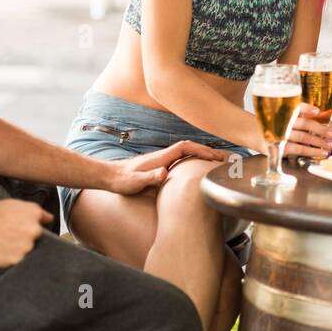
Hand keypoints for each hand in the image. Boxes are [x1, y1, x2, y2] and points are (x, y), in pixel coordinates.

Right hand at [0, 199, 48, 267]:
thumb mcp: (15, 205)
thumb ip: (36, 213)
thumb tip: (50, 219)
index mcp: (35, 215)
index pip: (42, 228)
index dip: (30, 230)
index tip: (20, 231)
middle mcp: (34, 231)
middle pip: (34, 241)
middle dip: (23, 240)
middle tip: (8, 236)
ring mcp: (26, 247)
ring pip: (25, 252)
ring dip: (16, 250)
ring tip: (1, 242)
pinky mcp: (16, 259)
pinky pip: (16, 261)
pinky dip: (8, 257)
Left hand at [105, 140, 228, 194]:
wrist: (108, 176)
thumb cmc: (121, 180)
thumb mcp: (135, 182)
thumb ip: (150, 177)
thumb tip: (164, 173)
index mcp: (161, 157)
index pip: (185, 147)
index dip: (201, 150)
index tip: (215, 157)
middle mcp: (162, 156)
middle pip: (190, 148)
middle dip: (207, 151)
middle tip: (224, 158)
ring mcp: (161, 160)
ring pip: (186, 153)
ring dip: (201, 155)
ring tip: (216, 162)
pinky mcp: (159, 166)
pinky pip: (181, 160)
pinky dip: (193, 160)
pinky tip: (196, 168)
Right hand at [283, 103, 331, 159]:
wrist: (260, 144)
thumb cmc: (278, 131)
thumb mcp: (285, 121)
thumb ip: (299, 117)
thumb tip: (318, 113)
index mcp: (285, 114)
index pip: (297, 108)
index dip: (308, 108)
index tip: (318, 111)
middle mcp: (283, 123)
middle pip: (305, 123)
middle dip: (320, 129)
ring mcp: (281, 136)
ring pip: (304, 137)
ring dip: (319, 141)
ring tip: (330, 145)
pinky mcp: (281, 148)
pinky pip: (299, 149)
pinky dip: (312, 151)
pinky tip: (321, 153)